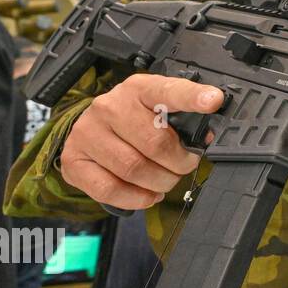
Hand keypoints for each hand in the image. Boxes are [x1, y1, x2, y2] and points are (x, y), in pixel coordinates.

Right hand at [61, 73, 223, 210]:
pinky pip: (110, 189)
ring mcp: (87, 134)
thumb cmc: (133, 119)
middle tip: (185, 165)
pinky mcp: (74, 161)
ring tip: (166, 180)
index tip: (213, 101)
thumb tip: (205, 138)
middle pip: (154, 143)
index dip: (192, 97)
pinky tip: (149, 194)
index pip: (167, 91)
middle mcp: (109, 107)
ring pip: (133, 169)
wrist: (90, 127)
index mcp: (138, 89)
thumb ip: (183, 118)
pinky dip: (136, 198)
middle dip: (179, 162)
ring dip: (160, 182)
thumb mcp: (158, 108)